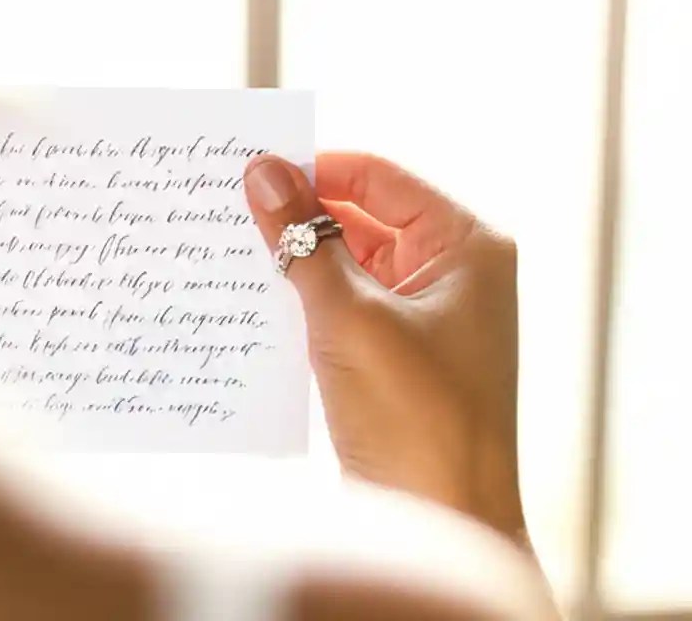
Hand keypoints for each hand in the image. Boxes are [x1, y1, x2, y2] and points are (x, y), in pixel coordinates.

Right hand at [243, 153, 524, 543]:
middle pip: (360, 217)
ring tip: (227, 252)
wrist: (444, 523)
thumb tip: (262, 173)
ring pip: (344, 266)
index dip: (314, 169)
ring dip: (293, 264)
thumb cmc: (417, 417)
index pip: (378, 178)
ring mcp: (423, 318)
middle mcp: (451, 273)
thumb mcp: (350, 318)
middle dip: (297, 218)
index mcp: (466, 247)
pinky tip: (250, 304)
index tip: (248, 170)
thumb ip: (303, 242)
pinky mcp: (393, 358)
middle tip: (225, 209)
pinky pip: (341, 309)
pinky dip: (301, 304)